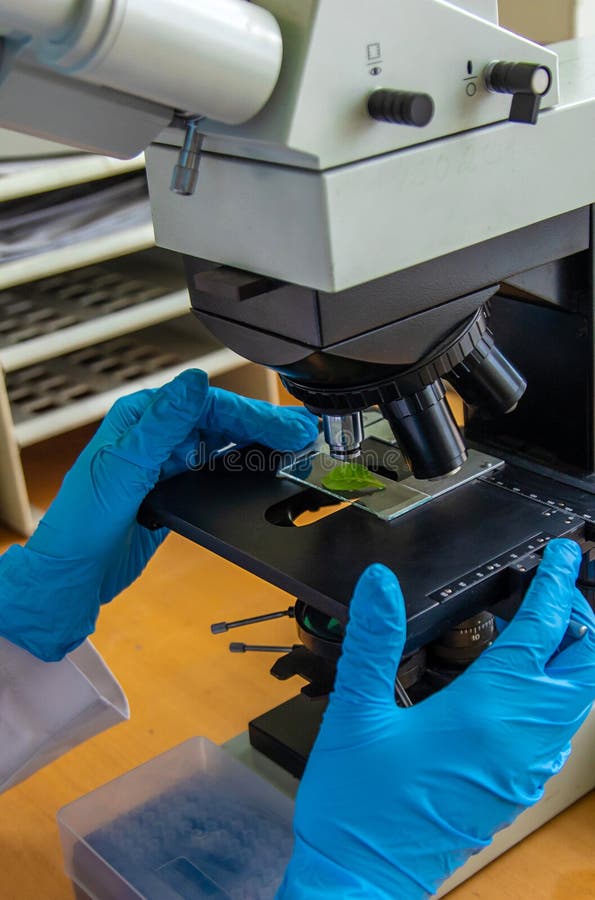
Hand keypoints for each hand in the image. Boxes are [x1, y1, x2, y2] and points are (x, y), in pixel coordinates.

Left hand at [0, 369, 317, 661]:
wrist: (74, 574)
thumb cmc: (82, 521)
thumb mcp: (125, 467)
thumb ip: (162, 424)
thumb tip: (193, 381)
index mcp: (140, 419)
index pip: (206, 405)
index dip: (250, 413)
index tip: (285, 425)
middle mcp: (155, 436)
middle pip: (219, 422)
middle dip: (263, 426)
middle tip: (303, 433)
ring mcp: (166, 464)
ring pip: (221, 444)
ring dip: (256, 444)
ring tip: (293, 446)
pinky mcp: (175, 492)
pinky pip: (215, 472)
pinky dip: (242, 469)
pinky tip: (264, 469)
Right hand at [277, 539, 594, 898]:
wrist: (362, 882)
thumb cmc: (358, 804)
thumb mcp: (356, 714)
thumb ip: (374, 641)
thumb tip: (380, 582)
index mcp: (486, 713)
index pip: (541, 633)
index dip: (557, 587)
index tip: (566, 554)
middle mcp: (520, 740)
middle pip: (584, 669)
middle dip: (579, 620)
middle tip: (555, 588)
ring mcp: (524, 769)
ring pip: (577, 701)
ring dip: (572, 656)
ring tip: (543, 625)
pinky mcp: (516, 789)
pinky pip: (559, 730)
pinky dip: (558, 691)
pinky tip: (525, 683)